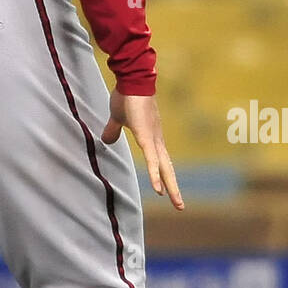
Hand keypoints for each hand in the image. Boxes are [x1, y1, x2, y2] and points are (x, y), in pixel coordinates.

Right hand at [101, 92, 183, 210]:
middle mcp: (156, 140)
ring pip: (164, 168)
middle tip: (180, 206)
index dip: (164, 175)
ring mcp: (153, 139)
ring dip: (171, 186)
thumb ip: (113, 130)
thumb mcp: (117, 118)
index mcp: (151, 137)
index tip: (167, 190)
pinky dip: (155, 175)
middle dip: (174, 188)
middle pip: (167, 169)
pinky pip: (152, 160)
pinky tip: (159, 189)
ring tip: (177, 204)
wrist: (132, 80)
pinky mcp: (146, 136)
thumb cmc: (127, 97)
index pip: (160, 161)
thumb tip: (107, 140)